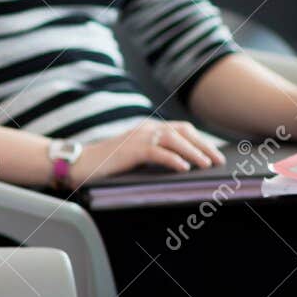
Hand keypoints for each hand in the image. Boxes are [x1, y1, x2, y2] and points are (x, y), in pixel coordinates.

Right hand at [73, 120, 225, 186]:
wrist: (78, 164)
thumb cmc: (105, 165)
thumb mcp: (134, 157)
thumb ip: (153, 156)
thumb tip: (179, 167)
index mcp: (148, 129)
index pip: (181, 129)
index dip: (200, 140)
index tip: (214, 153)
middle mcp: (146, 128)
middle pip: (183, 132)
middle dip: (204, 146)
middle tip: (218, 161)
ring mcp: (138, 137)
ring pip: (174, 140)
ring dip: (194, 152)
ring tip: (207, 165)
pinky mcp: (131, 149)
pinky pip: (158, 152)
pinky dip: (173, 159)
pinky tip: (184, 168)